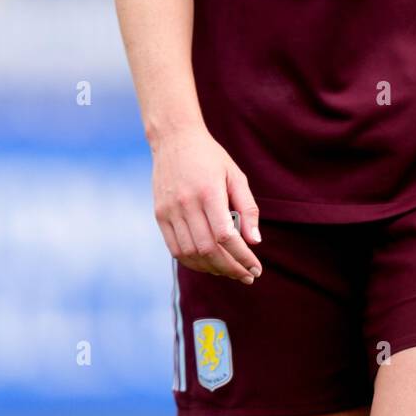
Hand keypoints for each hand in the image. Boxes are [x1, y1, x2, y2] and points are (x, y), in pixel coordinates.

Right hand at [151, 125, 262, 281]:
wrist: (174, 139)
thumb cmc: (210, 157)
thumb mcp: (236, 175)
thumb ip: (247, 208)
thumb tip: (255, 242)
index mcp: (208, 192)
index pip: (226, 236)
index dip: (242, 257)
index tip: (256, 268)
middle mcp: (186, 203)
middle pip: (208, 250)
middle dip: (230, 268)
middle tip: (247, 276)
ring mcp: (169, 211)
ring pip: (190, 254)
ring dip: (212, 269)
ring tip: (230, 271)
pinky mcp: (159, 215)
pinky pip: (175, 249)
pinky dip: (193, 262)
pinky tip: (209, 264)